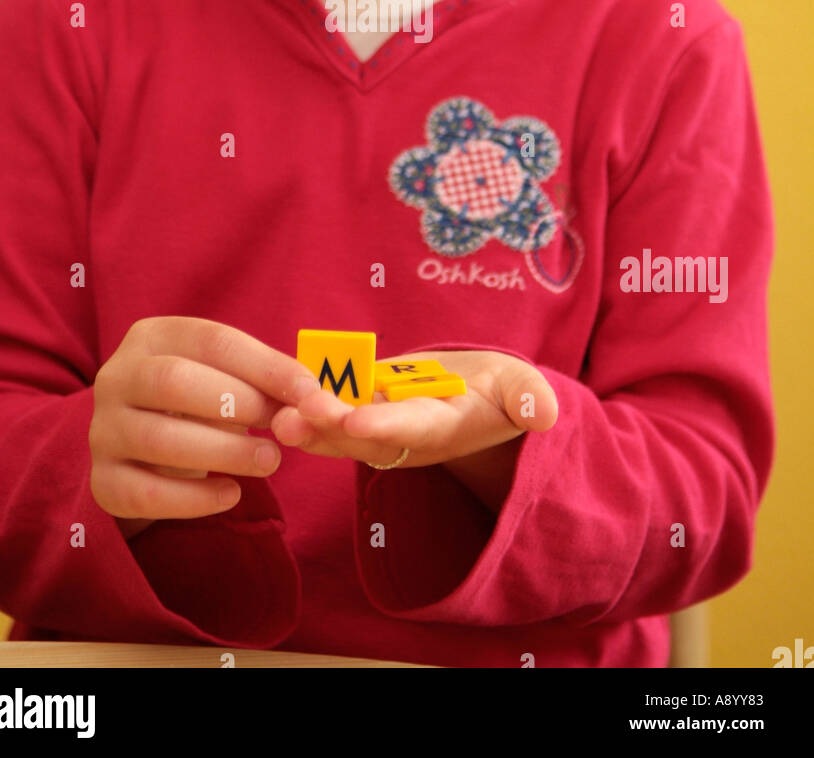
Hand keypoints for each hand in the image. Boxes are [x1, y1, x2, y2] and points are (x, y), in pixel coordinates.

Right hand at [89, 317, 320, 533]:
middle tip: (281, 428)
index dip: (265, 365)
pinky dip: (192, 498)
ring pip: (158, 438)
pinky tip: (231, 494)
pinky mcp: (102, 481)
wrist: (142, 450)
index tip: (308, 393)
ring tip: (268, 461)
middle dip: (235, 404)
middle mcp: (117, 376)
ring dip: (222, 452)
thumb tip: (312, 399)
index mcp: (151, 336)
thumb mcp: (225, 379)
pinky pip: (144, 492)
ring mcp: (103, 430)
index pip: (211, 340)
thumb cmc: (197, 403)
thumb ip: (263, 383)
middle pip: (173, 382)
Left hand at [269, 349, 557, 469]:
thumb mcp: (522, 390)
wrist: (478, 397)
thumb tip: (549, 412)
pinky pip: (327, 405)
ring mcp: (378, 423)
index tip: (355, 423)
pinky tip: (273, 387)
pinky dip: (301, 399)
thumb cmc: (502, 392)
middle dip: (329, 429)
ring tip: (278, 414)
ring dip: (306, 424)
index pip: (410, 428)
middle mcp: (403, 434)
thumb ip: (530, 400)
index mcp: (442, 427)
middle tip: (296, 417)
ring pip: (336, 428)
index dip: (383, 425)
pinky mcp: (359, 406)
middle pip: (362, 436)